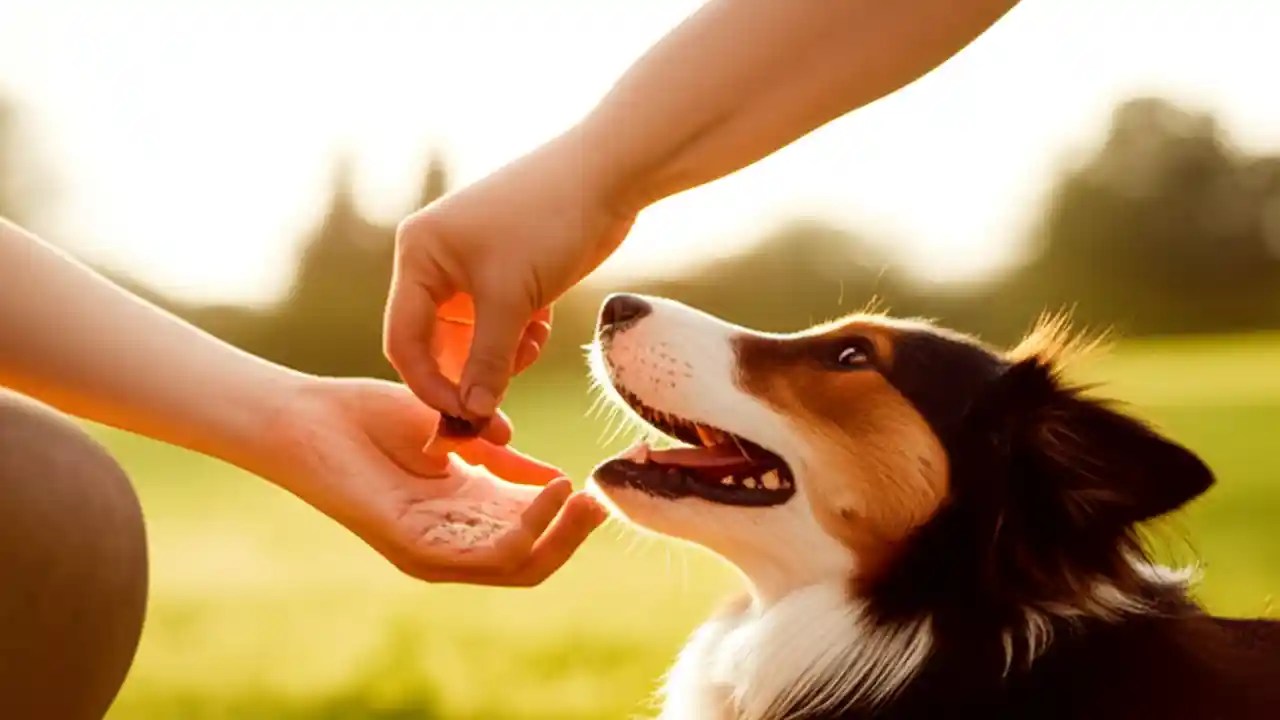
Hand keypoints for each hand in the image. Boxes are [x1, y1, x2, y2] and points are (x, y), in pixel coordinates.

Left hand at [258, 375, 606, 585]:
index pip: (530, 535)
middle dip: (574, 536)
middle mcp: (450, 542)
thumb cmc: (369, 417)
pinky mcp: (414, 547)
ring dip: (560, 536)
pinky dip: (528, 527)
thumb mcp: (456, 433)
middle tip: (602, 502)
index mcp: (462, 516)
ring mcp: (431, 550)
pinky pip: (487, 553)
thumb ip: (500, 456)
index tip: (599, 486)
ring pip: (516, 567)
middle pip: (531, 562)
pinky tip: (552, 490)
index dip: (568, 518)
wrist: (307, 415)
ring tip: (586, 499)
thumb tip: (552, 473)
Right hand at [384, 128, 635, 421]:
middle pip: (437, 343)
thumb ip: (488, 362)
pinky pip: (500, 323)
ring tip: (531, 342)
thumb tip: (474, 415)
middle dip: (470, 376)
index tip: (465, 420)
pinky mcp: (506, 270)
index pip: (404, 339)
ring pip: (473, 339)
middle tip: (499, 421)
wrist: (607, 173)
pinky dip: (520, 334)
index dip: (429, 386)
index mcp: (417, 255)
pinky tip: (543, 320)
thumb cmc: (548, 222)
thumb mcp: (512, 299)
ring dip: (501, 355)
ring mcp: (471, 264)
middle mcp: (435, 259)